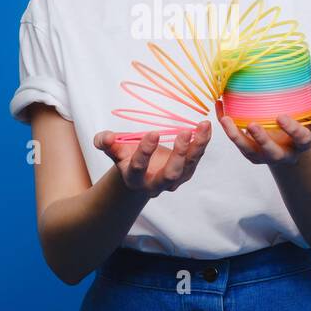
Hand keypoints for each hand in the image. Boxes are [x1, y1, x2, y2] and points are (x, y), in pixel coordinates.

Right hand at [92, 121, 211, 197]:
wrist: (141, 169)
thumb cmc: (126, 155)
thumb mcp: (113, 148)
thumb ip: (105, 142)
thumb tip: (106, 138)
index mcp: (134, 178)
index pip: (139, 167)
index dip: (145, 151)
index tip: (153, 133)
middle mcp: (155, 184)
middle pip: (170, 175)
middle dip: (178, 154)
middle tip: (184, 132)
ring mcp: (174, 180)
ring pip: (188, 167)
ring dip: (197, 147)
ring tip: (203, 126)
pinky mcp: (186, 172)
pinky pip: (196, 158)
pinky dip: (202, 142)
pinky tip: (206, 127)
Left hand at [220, 97, 310, 165]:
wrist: (289, 136)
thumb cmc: (302, 119)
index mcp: (300, 144)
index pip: (300, 139)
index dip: (292, 130)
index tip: (281, 117)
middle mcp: (283, 153)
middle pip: (272, 153)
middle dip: (262, 140)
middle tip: (252, 124)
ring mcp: (264, 155)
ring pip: (249, 152)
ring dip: (236, 137)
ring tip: (226, 119)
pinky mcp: (250, 151)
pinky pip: (236, 141)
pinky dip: (226, 127)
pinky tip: (220, 107)